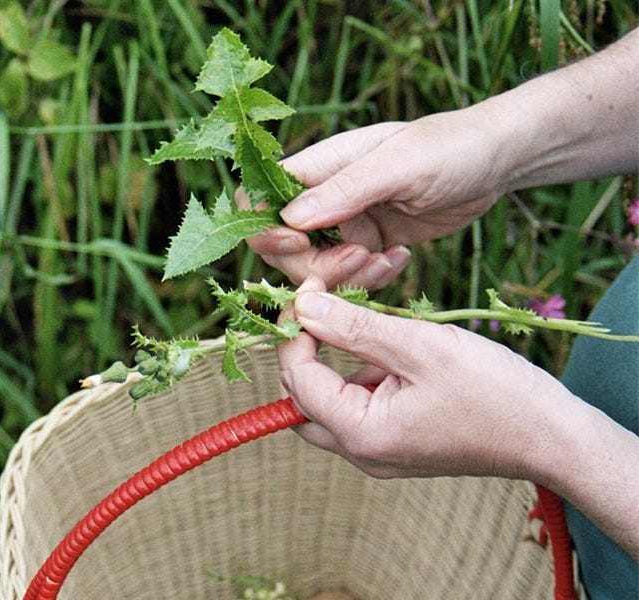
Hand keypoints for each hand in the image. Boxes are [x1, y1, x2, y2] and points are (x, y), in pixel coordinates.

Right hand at [239, 111, 510, 287]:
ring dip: (343, 275)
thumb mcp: (400, 164)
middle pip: (280, 246)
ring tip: (385, 259)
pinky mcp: (369, 244)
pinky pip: (350, 276)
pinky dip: (370, 278)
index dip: (264, 228)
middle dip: (312, 264)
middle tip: (358, 257)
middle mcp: (323, 196)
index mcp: (318, 166)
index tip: (296, 243)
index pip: (258, 197)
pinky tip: (400, 258)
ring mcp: (345, 223)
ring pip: (313, 268)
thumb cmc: (450, 148)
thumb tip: (290, 218)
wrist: (498, 161)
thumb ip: (346, 190)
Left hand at [276, 277, 574, 480]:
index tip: (310, 290)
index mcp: (359, 433)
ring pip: (329, 398)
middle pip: (301, 395)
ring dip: (335, 355)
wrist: (554, 437)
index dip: (295, 331)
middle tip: (324, 301)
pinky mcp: (396, 443)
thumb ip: (355, 327)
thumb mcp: (421, 346)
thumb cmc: (496, 392)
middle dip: (307, 345)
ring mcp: (378, 452)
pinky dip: (361, 371)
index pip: (298, 378)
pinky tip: (388, 341)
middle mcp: (360, 452)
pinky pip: (358, 404)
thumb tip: (303, 307)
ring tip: (359, 312)